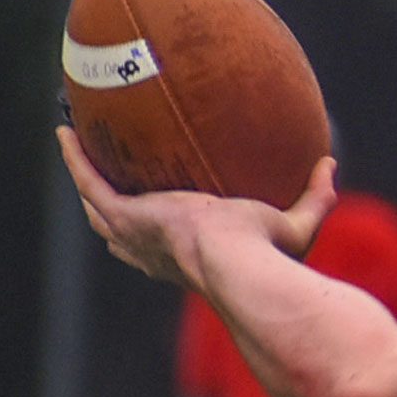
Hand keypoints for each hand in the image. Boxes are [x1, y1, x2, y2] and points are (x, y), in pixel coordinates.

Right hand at [57, 128, 335, 288]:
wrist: (239, 266)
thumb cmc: (269, 258)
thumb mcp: (297, 228)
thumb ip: (316, 199)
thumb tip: (330, 164)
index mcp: (189, 260)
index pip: (166, 252)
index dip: (157, 237)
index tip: (158, 217)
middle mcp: (155, 252)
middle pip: (122, 234)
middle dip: (111, 211)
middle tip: (105, 185)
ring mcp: (136, 234)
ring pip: (99, 208)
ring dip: (86, 179)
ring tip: (77, 149)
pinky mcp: (124, 215)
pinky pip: (89, 180)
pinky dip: (76, 158)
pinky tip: (66, 131)